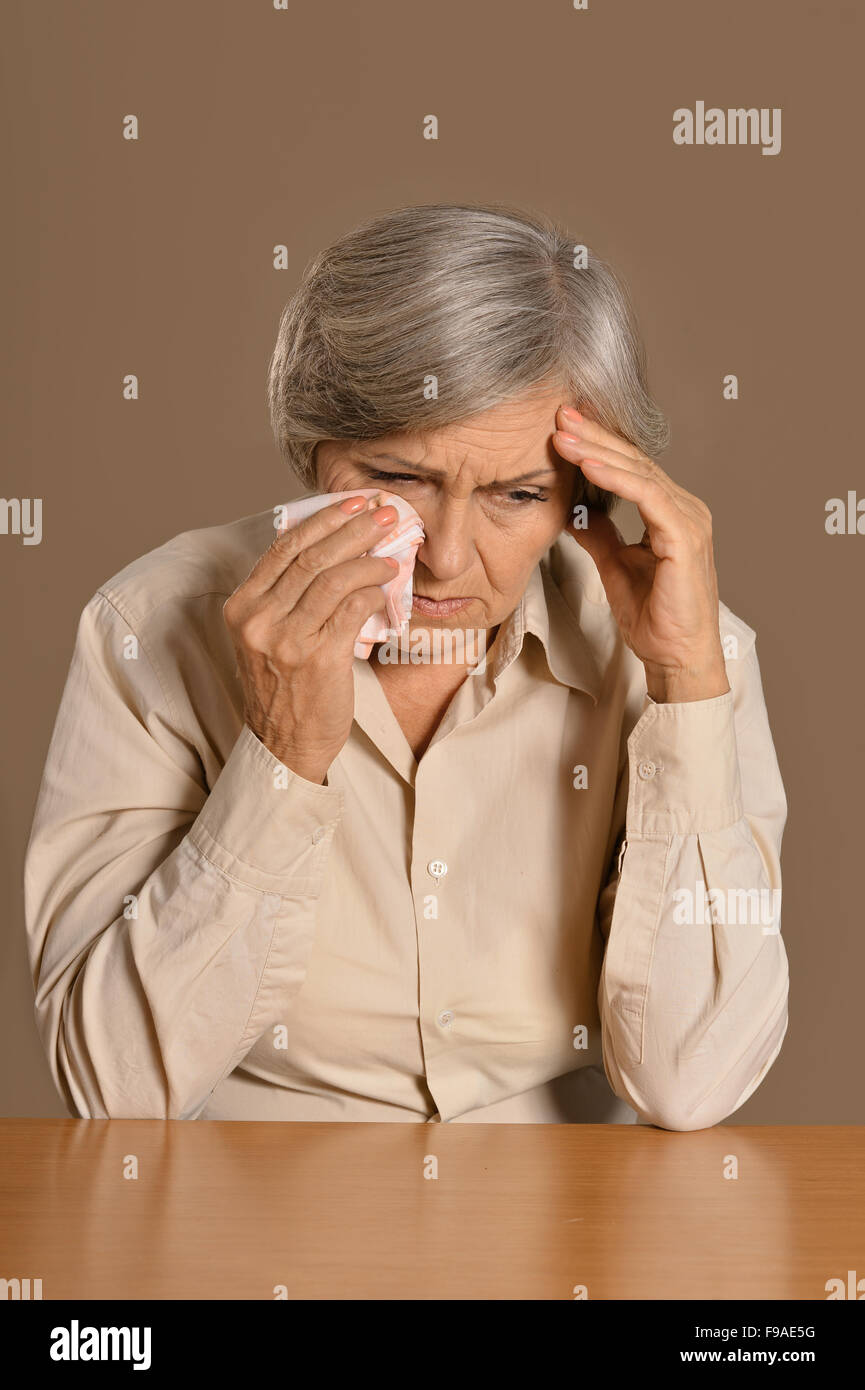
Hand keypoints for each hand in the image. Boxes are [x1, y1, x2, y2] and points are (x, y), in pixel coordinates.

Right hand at [223, 497, 400, 781]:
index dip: (322, 520)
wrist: (284, 745)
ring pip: (334, 578)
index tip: (352, 504)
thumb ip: (286, 596)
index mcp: (242, 607)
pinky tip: (385, 589)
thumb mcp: (269, 636)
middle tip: (383, 514)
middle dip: (353, 529)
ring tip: (393, 554)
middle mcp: (258, 620)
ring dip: (369, 560)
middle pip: (311, 557)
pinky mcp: (318, 658)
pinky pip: (352, 608)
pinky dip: (373, 592)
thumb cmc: (284, 689)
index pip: (284, 548)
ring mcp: (286, 639)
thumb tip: (334, 548)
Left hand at [553, 405, 729, 703]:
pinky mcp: (685, 538)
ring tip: (564, 435)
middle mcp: (684, 510)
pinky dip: (616, 479)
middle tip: (559, 414)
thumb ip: (600, 535)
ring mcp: (688, 521)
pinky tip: (588, 466)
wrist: (676, 657)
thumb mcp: (615, 567)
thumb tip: (576, 511)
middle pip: (634, 462)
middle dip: (594, 436)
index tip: (563, 427)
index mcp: (671, 514)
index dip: (597, 445)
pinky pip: (648, 498)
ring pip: (640, 473)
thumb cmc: (655, 618)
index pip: (631, 468)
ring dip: (598, 451)